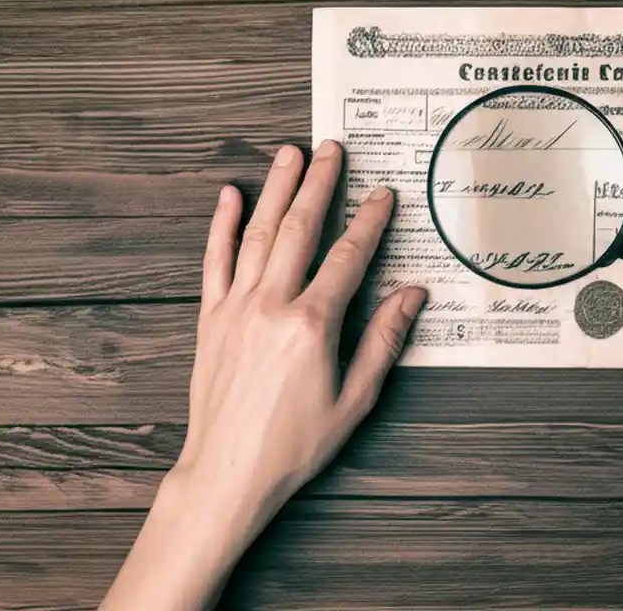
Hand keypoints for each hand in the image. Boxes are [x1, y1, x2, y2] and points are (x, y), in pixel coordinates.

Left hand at [175, 142, 424, 512]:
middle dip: (319, 185)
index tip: (382, 194)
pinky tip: (230, 197)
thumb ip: (384, 341)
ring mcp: (236, 308)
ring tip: (289, 154)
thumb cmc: (294, 444)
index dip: (369, 221)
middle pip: (300, 230)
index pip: (347, 257)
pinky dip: (222, 226)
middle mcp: (271, 306)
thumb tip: (412, 296)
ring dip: (276, 190)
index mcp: (312, 326)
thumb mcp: (355, 400)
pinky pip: (215, 261)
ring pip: (259, 235)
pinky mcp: (211, 319)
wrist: (229, 473)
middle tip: (332, 149)